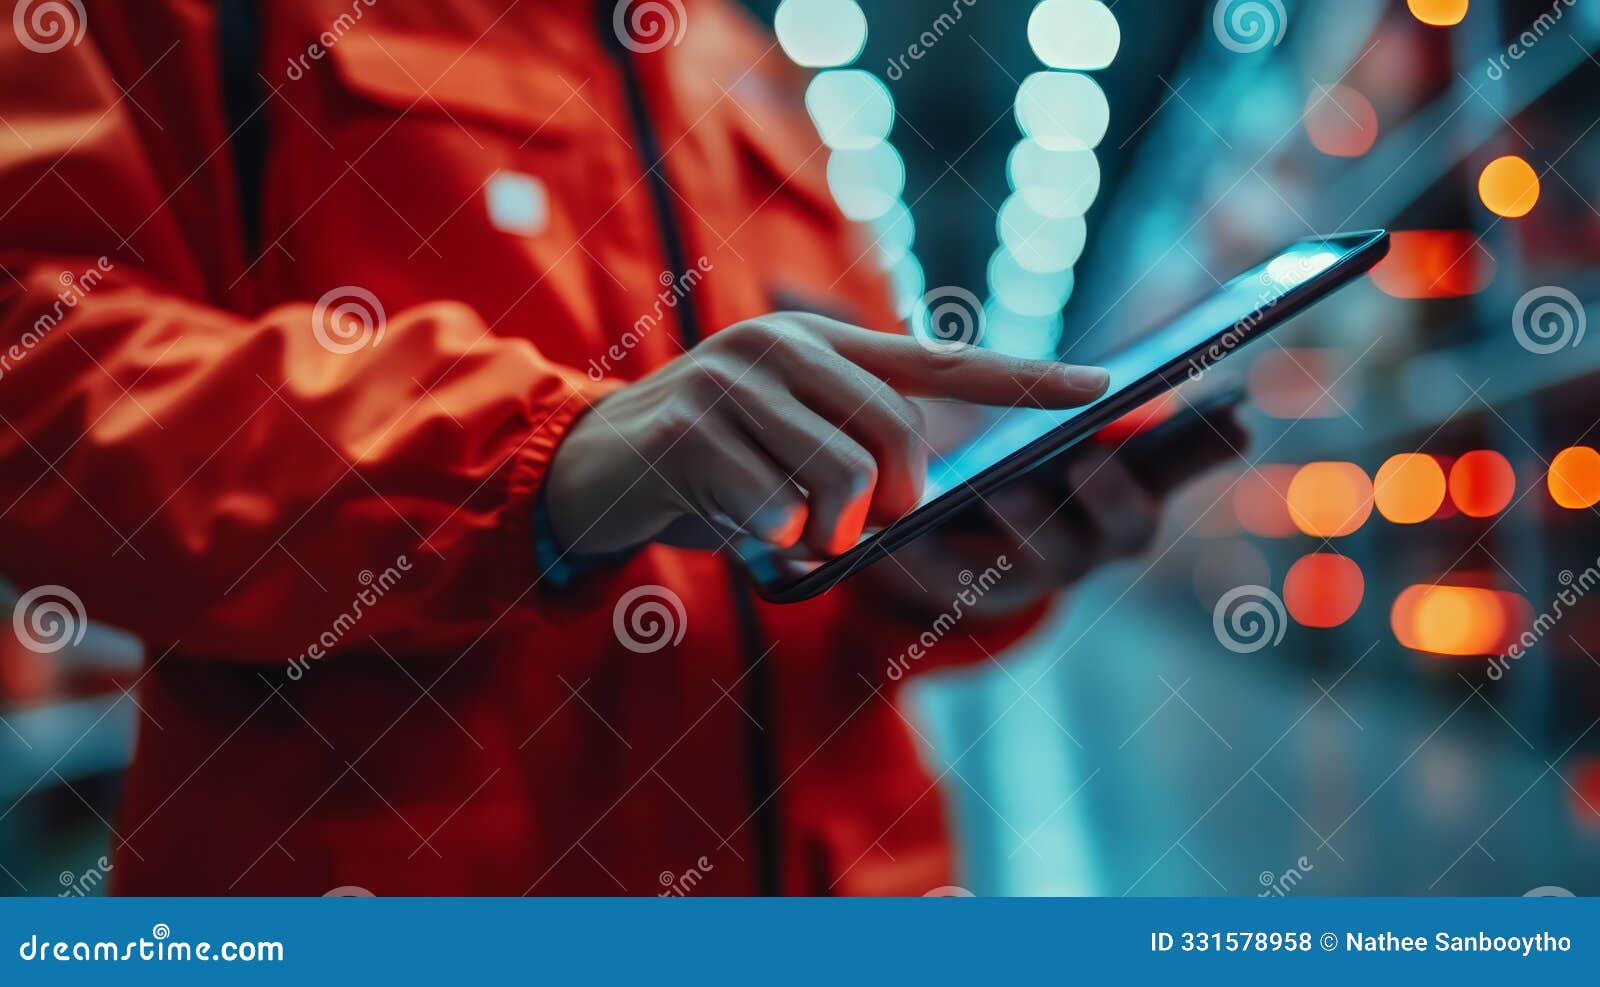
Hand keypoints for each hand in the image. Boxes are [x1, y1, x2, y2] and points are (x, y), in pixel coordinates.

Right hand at [545, 313, 1111, 558]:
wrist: (586, 468)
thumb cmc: (708, 462)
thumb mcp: (785, 441)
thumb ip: (853, 449)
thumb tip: (922, 507)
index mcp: (818, 342)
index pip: (941, 359)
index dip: (1024, 377)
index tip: (1105, 388)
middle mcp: (779, 347)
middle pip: (896, 435)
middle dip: (893, 503)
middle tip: (853, 528)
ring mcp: (729, 383)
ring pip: (841, 479)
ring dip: (824, 533)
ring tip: (785, 532)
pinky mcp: (688, 433)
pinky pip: (772, 511)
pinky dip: (766, 544)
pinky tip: (731, 530)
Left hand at [867, 399, 1247, 618]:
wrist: (936, 536)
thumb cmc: (1024, 467)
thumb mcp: (1070, 433)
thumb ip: (1118, 410)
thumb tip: (1183, 371)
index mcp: (1126, 495)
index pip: (1183, 471)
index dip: (1209, 448)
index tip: (1236, 417)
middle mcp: (1090, 544)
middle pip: (1123, 530)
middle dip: (1113, 496)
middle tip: (1093, 460)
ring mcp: (1027, 573)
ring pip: (1039, 560)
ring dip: (1027, 524)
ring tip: (1003, 488)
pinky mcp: (956, 588)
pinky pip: (945, 575)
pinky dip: (927, 551)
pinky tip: (910, 526)